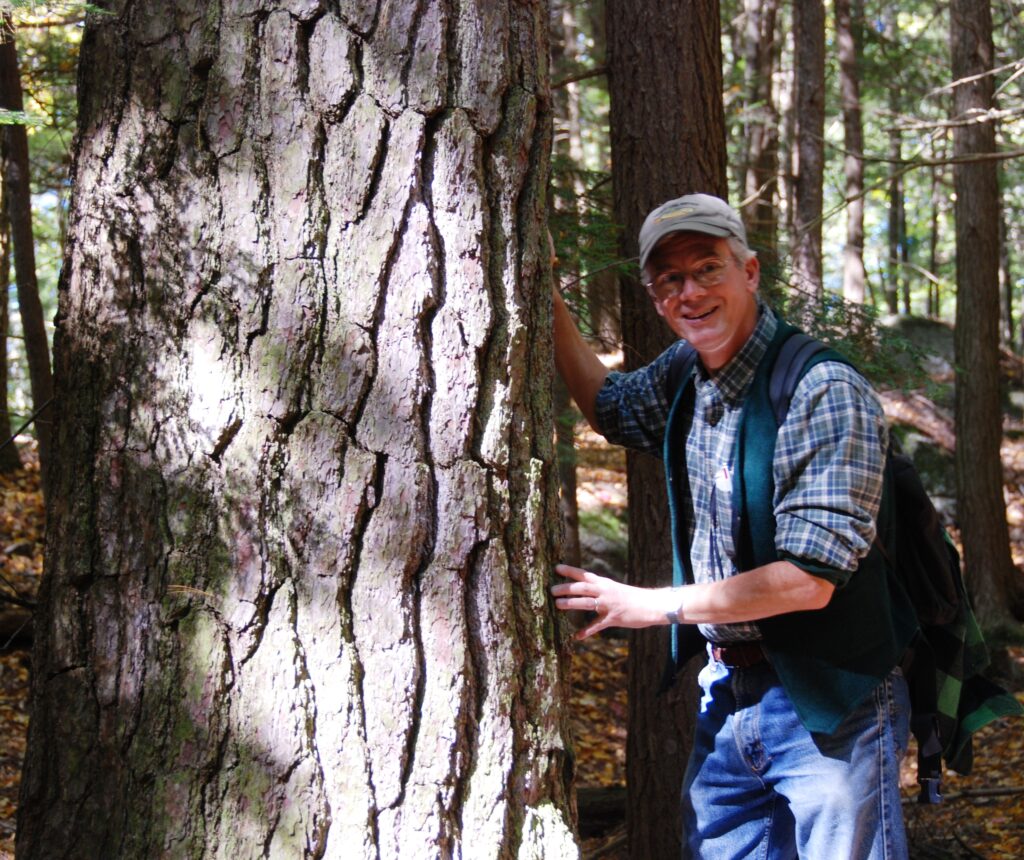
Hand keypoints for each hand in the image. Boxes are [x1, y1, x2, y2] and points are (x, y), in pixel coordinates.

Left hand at [550, 564, 676, 639]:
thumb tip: (584, 590)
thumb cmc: (632, 597)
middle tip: (551, 590)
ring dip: (571, 603)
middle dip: (566, 588)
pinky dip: (587, 631)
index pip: (584, 574)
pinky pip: (597, 625)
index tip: (556, 567)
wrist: (652, 604)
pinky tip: (577, 636)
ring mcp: (609, 604)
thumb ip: (600, 589)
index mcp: (605, 583)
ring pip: (586, 603)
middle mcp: (605, 591)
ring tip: (557, 605)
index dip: (570, 571)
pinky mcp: (614, 618)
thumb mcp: (614, 588)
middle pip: (582, 587)